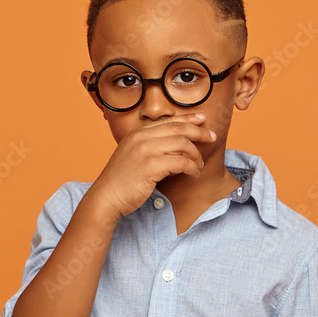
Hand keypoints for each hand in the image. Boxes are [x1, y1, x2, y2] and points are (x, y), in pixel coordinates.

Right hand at [89, 113, 216, 219]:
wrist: (106, 197)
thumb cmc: (121, 182)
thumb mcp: (133, 156)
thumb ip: (150, 147)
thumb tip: (177, 147)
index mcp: (137, 133)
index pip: (167, 121)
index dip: (187, 118)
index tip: (202, 120)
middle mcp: (141, 138)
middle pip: (178, 128)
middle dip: (199, 132)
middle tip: (211, 136)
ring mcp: (145, 150)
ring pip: (182, 144)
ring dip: (196, 155)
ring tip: (199, 165)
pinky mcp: (151, 166)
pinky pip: (181, 162)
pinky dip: (192, 168)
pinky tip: (194, 174)